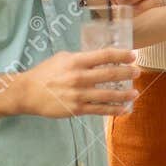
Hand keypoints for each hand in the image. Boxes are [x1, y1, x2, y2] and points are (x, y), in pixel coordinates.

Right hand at [15, 49, 137, 117]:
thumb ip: (81, 58)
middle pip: (110, 74)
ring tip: (135, 92)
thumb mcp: (63, 58)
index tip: (133, 55)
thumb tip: (101, 57)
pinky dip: (115, 110)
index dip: (121, 55)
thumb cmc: (45, 73)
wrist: (27, 93)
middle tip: (138, 72)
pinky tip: (125, 109)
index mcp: (76, 62)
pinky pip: (100, 110)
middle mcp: (79, 77)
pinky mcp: (77, 109)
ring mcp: (79, 94)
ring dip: (125, 94)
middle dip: (127, 73)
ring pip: (108, 95)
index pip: (104, 56)